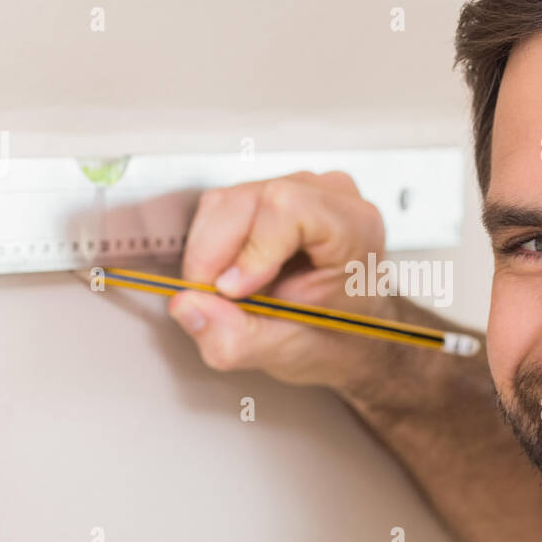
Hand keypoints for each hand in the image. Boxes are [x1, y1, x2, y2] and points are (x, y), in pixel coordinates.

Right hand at [170, 170, 394, 388]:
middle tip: (215, 300)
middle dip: (214, 255)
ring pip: (226, 202)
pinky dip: (212, 245)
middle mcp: (329, 196)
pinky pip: (223, 207)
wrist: (346, 333)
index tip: (231, 291)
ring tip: (232, 292)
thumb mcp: (285, 353)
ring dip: (210, 252)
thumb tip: (188, 306)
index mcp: (353, 227)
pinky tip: (234, 274)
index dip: (250, 248)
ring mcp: (299, 188)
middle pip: (247, 201)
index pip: (287, 207)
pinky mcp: (272, 194)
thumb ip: (235, 337)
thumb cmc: (333, 335)